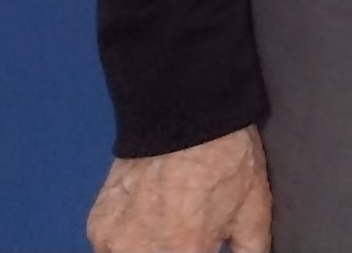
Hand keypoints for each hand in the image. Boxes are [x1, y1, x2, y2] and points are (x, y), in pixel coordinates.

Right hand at [86, 126, 269, 252]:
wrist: (183, 112)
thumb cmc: (225, 161)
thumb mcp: (255, 209)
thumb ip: (250, 250)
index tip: (204, 246)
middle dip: (177, 250)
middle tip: (189, 235)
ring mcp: (111, 242)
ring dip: (150, 249)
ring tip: (170, 226)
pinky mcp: (96, 226)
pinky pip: (110, 248)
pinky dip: (129, 242)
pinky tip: (149, 220)